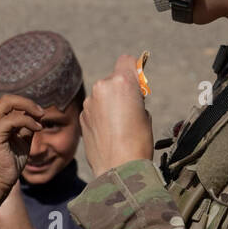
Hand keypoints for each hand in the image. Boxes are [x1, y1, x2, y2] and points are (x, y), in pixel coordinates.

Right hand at [0, 49, 42, 191]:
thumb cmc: (10, 160)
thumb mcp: (21, 137)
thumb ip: (25, 121)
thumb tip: (34, 112)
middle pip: (7, 96)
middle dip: (28, 102)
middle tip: (40, 114)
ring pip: (10, 103)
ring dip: (29, 109)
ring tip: (39, 119)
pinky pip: (15, 118)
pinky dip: (29, 122)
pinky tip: (35, 129)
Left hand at [81, 52, 153, 176]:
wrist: (118, 168)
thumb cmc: (138, 142)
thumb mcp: (145, 114)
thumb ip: (136, 98)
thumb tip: (130, 95)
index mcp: (122, 82)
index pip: (127, 60)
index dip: (134, 69)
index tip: (137, 81)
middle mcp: (102, 87)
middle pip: (113, 80)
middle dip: (120, 90)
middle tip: (130, 110)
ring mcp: (89, 102)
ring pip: (102, 95)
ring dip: (108, 104)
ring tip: (119, 126)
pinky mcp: (82, 116)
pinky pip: (94, 109)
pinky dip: (100, 116)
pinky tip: (108, 133)